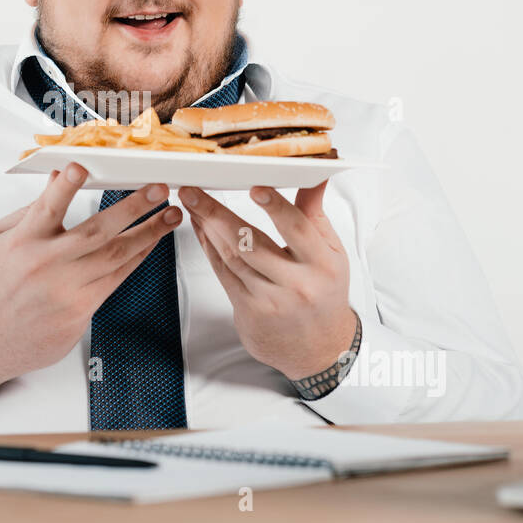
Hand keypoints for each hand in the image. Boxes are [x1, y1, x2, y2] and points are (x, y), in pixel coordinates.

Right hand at [0, 163, 181, 398]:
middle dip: (133, 208)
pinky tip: (152, 243)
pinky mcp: (80, 309)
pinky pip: (116, 279)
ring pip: (116, 256)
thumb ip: (30, 209)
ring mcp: (66, 288)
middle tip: (157, 189)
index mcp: (23, 241)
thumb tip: (57, 178)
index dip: (65, 187)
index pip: (47, 207)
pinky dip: (137, 258)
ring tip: (169, 215)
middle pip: (97, 231)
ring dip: (148, 233)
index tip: (81, 167)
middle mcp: (46, 264)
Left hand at [179, 182, 357, 381]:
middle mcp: (296, 284)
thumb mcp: (331, 253)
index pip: (298, 231)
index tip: (255, 187)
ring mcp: (269, 300)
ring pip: (232, 257)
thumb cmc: (324, 292)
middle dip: (218, 214)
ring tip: (192, 202)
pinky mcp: (248, 311)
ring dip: (207, 227)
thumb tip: (317, 173)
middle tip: (194, 191)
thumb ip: (315, 213)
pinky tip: (200, 227)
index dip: (276, 208)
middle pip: (252, 244)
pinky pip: (224, 273)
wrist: (318, 348)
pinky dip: (209, 248)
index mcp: (322, 265)